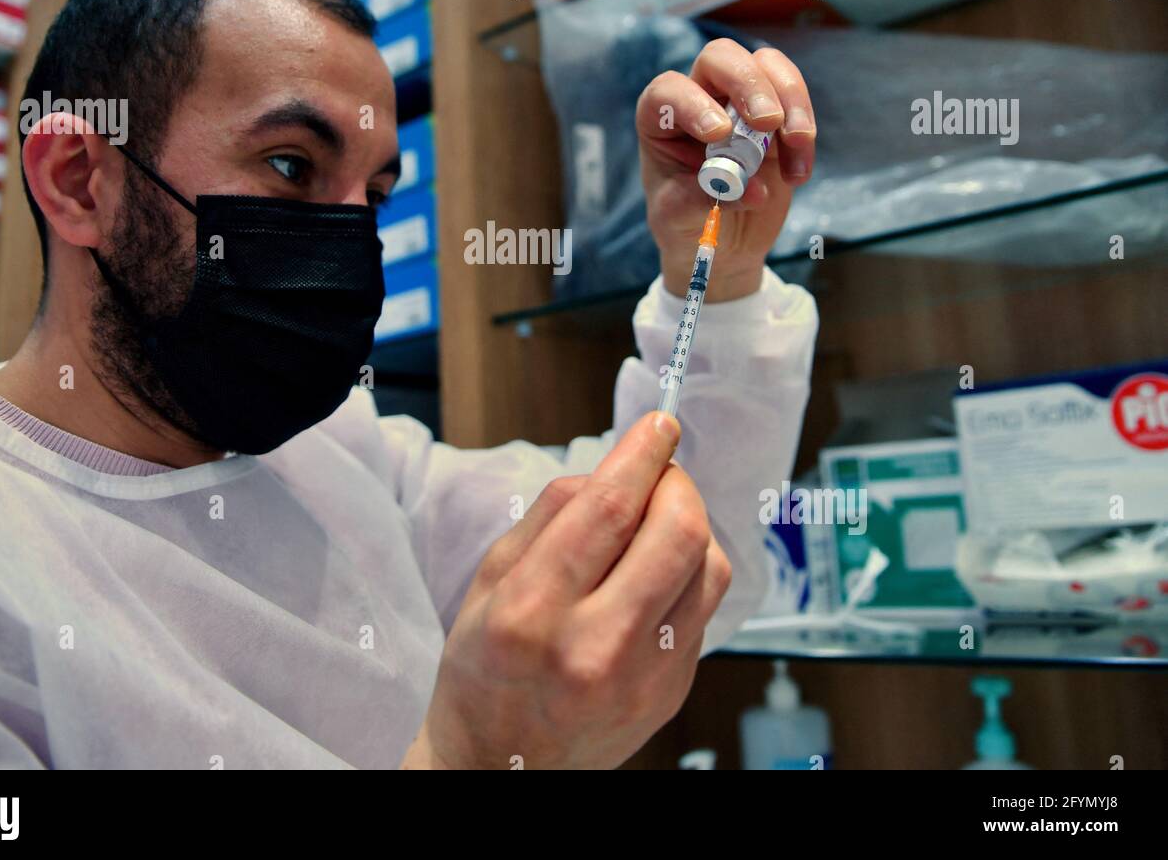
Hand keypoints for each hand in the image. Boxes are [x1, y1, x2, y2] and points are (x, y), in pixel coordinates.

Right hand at [401, 412, 731, 769]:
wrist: (500, 768)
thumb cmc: (484, 669)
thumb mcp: (488, 579)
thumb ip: (550, 515)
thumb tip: (613, 467)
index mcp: (532, 611)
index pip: (609, 509)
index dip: (643, 454)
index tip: (659, 425)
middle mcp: (593, 647)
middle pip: (677, 533)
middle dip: (676, 483)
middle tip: (658, 473)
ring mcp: (643, 677)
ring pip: (708, 567)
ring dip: (690, 526)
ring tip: (655, 524)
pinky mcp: (674, 692)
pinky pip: (703, 607)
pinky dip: (686, 573)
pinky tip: (652, 576)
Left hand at [636, 39, 816, 301]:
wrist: (720, 242)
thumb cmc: (685, 224)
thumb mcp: (677, 219)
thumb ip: (703, 200)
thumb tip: (753, 190)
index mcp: (660, 119)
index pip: (669, 92)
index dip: (692, 104)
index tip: (717, 134)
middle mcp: (698, 98)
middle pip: (720, 58)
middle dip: (748, 83)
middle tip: (768, 122)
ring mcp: (739, 102)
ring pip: (767, 66)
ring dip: (790, 100)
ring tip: (797, 144)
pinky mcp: (776, 117)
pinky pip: (795, 99)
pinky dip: (805, 129)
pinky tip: (798, 173)